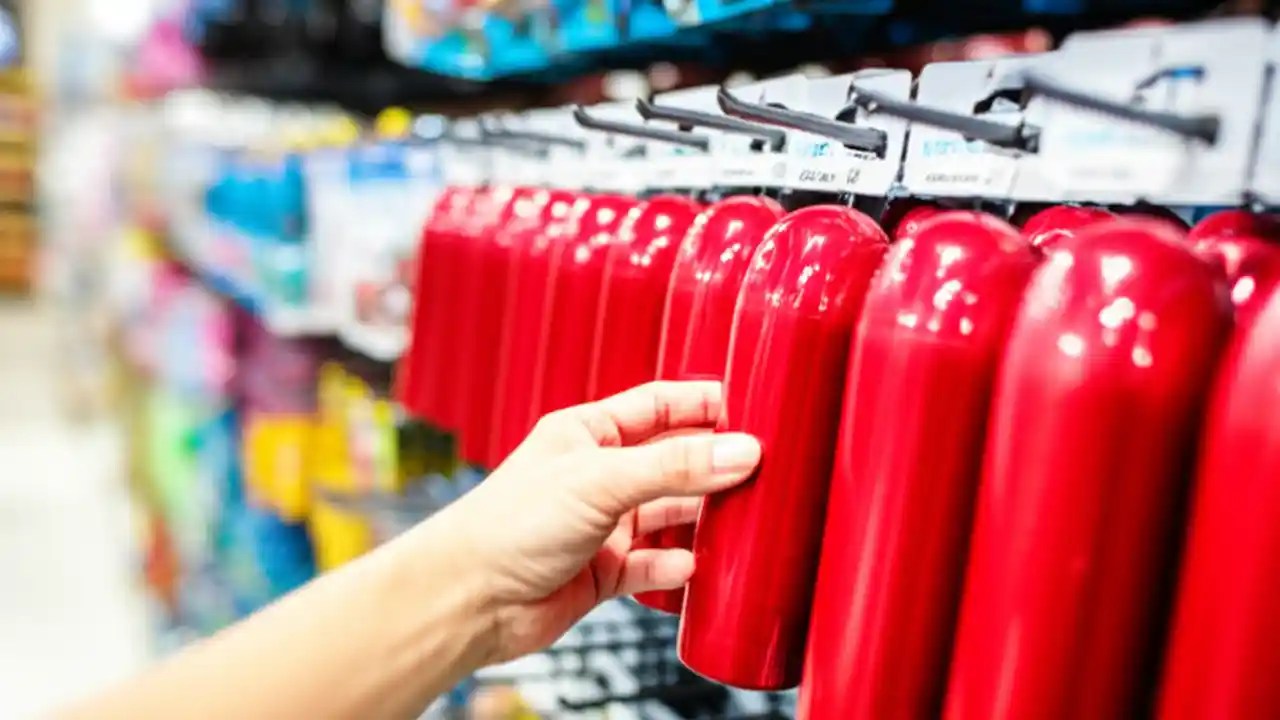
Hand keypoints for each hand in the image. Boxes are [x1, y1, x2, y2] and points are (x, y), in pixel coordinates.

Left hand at [425, 381, 761, 664]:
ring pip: (669, 516)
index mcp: (588, 433)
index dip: (703, 405)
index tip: (752, 408)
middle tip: (762, 468)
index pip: (658, 406)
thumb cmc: (511, 522)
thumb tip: (742, 451)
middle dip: (713, 466)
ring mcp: (602, 525)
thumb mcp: (601, 480)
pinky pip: (653, 567)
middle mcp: (597, 476)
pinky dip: (672, 569)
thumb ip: (674, 467)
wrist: (469, 599)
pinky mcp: (603, 573)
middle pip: (672, 463)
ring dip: (701, 520)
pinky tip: (689, 569)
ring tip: (741, 519)